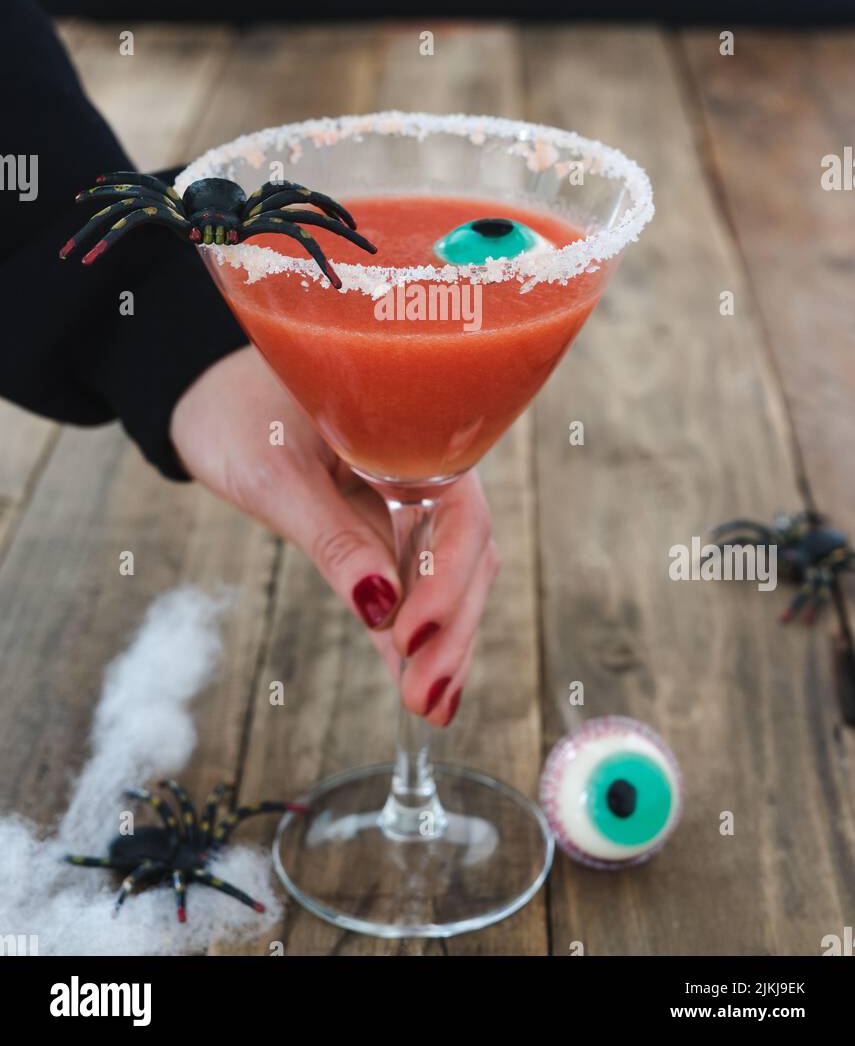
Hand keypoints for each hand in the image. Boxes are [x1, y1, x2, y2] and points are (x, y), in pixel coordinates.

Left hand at [170, 345, 498, 725]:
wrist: (206, 393)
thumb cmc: (236, 414)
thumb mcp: (275, 475)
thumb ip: (332, 539)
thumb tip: (380, 612)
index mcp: (415, 433)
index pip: (459, 516)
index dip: (445, 582)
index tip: (409, 638)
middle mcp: (427, 466)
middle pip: (465, 554)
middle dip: (450, 630)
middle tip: (424, 700)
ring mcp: (409, 499)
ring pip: (448, 575)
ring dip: (443, 641)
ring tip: (429, 706)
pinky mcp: (384, 527)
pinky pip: (411, 582)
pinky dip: (415, 632)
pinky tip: (419, 682)